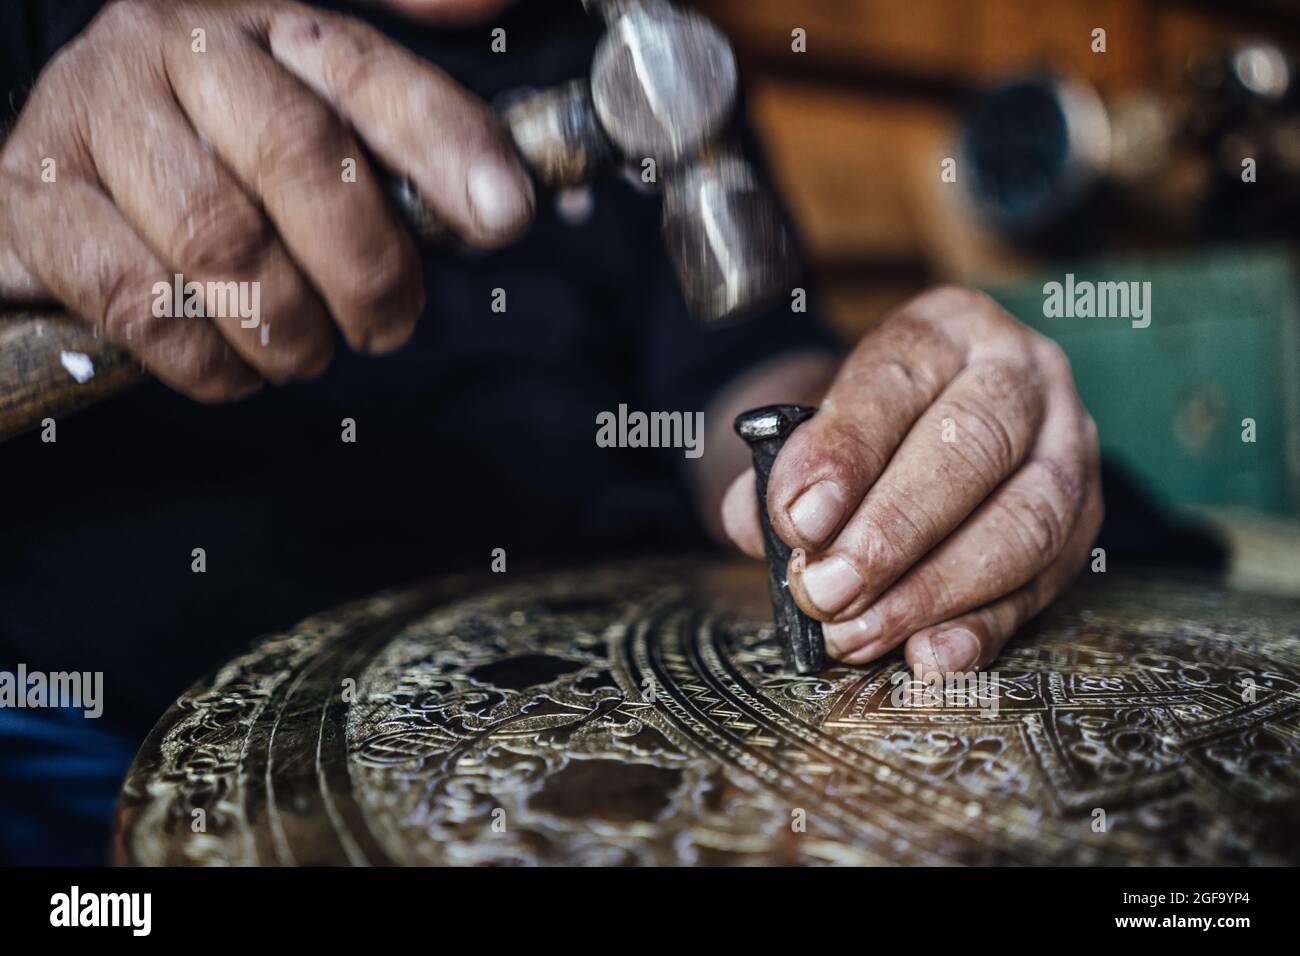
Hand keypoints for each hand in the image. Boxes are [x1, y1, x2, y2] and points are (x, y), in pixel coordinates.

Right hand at [0, 0, 533, 399]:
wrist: (60, 168)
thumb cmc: (210, 154)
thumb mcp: (306, 120)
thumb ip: (395, 125)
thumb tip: (500, 149)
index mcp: (262, 22)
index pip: (371, 73)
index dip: (447, 146)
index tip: (504, 216)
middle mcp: (172, 44)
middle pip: (301, 157)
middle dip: (368, 268)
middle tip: (387, 325)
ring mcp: (94, 115)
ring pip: (222, 240)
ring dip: (288, 327)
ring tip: (306, 351)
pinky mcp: (35, 202)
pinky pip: (142, 303)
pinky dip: (209, 361)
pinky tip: (236, 367)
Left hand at [721, 287, 1102, 675]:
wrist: (938, 421)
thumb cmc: (871, 424)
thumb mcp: (821, 417)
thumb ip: (778, 468)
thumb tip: (757, 524)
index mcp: (948, 329)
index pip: (899, 377)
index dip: (847, 451)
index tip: (798, 518)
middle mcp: (1023, 375)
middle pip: (974, 449)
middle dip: (892, 532)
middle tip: (824, 589)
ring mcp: (1068, 448)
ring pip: (1023, 524)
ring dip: (932, 591)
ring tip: (856, 631)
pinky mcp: (1084, 523)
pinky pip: (1043, 585)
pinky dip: (983, 629)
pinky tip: (927, 654)